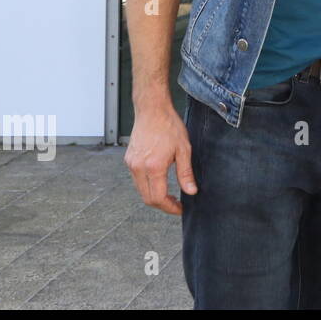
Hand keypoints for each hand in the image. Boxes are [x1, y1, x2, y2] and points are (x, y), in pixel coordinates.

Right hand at [124, 100, 197, 215]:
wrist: (152, 110)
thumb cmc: (169, 126)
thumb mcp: (184, 150)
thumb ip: (186, 173)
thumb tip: (191, 192)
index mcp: (153, 167)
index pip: (157, 198)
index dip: (169, 207)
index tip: (180, 209)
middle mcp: (138, 168)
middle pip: (147, 198)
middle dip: (162, 204)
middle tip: (176, 204)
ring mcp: (131, 164)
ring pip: (140, 190)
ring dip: (154, 195)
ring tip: (170, 194)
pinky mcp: (129, 159)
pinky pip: (137, 180)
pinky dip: (148, 185)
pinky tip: (159, 181)